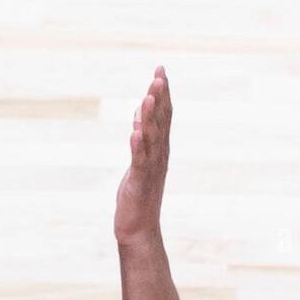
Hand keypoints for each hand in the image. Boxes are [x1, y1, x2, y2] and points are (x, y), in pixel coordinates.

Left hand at [114, 66, 170, 245]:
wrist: (139, 229)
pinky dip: (138, 147)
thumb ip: (141, 142)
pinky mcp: (139, 182)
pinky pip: (139, 162)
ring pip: (152, 138)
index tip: (160, 70)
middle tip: (159, 74)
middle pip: (161, 122)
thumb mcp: (139, 164)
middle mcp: (159, 156)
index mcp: (160, 150)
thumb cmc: (139, 196)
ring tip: (149, 95)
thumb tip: (139, 119)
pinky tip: (135, 133)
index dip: (163, 93)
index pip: (164, 116)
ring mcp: (151, 169)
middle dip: (160, 97)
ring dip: (150, 117)